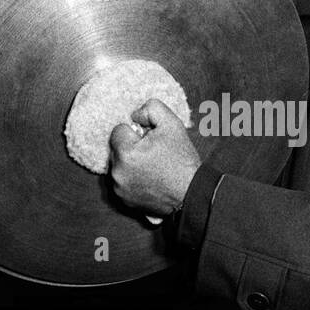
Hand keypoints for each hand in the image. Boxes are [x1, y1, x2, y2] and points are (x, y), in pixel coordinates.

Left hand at [109, 99, 201, 218]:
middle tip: (153, 154)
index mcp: (126, 152)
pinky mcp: (125, 200)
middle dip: (131, 147)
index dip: (136, 132)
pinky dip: (132, 179)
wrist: (192, 193)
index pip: (118, 130)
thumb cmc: (182, 160)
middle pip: (117, 148)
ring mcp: (120, 188)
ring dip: (130, 163)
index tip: (150, 141)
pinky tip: (150, 180)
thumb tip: (135, 115)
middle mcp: (118, 172)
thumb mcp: (172, 124)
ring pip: (119, 165)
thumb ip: (151, 109)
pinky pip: (123, 181)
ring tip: (153, 168)